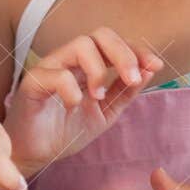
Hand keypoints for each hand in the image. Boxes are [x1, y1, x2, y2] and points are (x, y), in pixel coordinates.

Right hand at [5, 28, 164, 174]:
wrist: (34, 154)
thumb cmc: (64, 131)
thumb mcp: (105, 113)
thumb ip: (125, 92)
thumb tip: (150, 69)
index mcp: (87, 65)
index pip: (114, 43)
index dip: (137, 50)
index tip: (156, 66)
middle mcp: (69, 61)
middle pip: (100, 35)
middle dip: (124, 54)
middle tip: (133, 79)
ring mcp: (50, 68)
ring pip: (80, 45)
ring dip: (99, 70)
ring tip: (99, 96)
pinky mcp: (32, 83)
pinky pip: (56, 73)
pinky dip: (73, 89)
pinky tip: (75, 105)